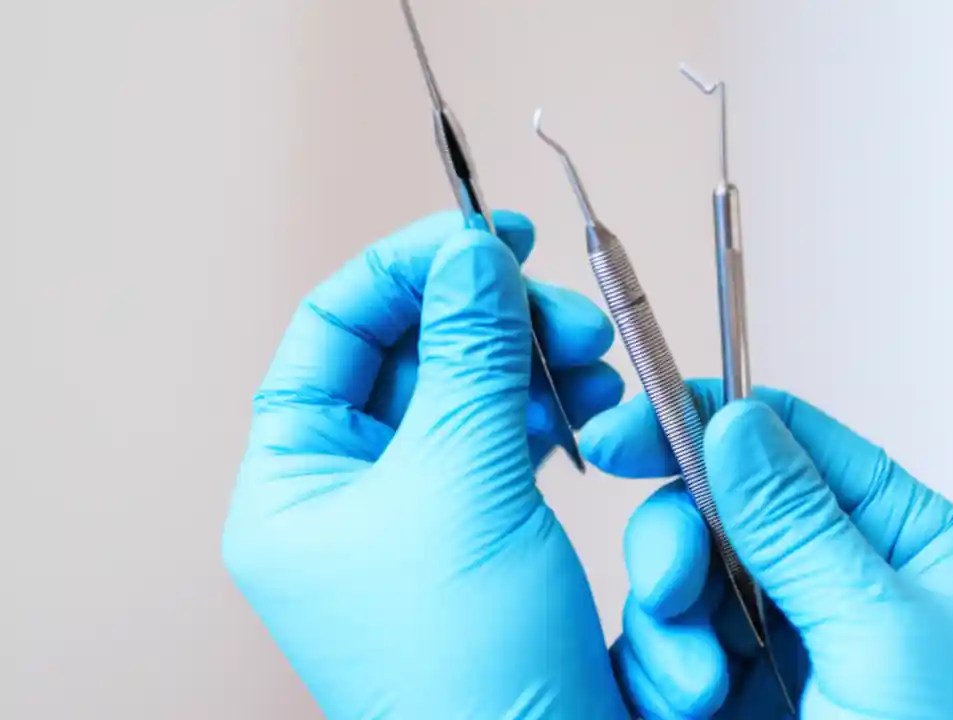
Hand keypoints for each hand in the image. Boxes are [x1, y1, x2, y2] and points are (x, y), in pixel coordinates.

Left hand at [223, 210, 629, 718]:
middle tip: (569, 312)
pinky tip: (595, 407)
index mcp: (293, 481)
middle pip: (411, 355)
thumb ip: (470, 350)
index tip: (490, 233)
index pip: (333, 329)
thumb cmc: (470, 661)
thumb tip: (472, 250)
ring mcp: (414, 517)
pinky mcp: (479, 537)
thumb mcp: (464, 481)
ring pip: (469, 396)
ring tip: (596, 362)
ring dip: (534, 364)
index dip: (410, 266)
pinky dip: (551, 414)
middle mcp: (345, 494)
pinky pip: (506, 445)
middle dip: (494, 319)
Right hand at [582, 382, 952, 718]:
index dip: (711, 422)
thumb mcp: (887, 637)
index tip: (634, 430)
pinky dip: (659, 675)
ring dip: (669, 626)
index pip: (799, 446)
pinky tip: (683, 710)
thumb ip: (800, 525)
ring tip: (696, 688)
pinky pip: (666, 657)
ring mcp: (781, 652)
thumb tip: (736, 420)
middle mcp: (839, 588)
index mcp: (907, 547)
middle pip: (723, 511)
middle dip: (682, 542)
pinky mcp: (731, 707)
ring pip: (684, 586)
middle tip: (671, 586)